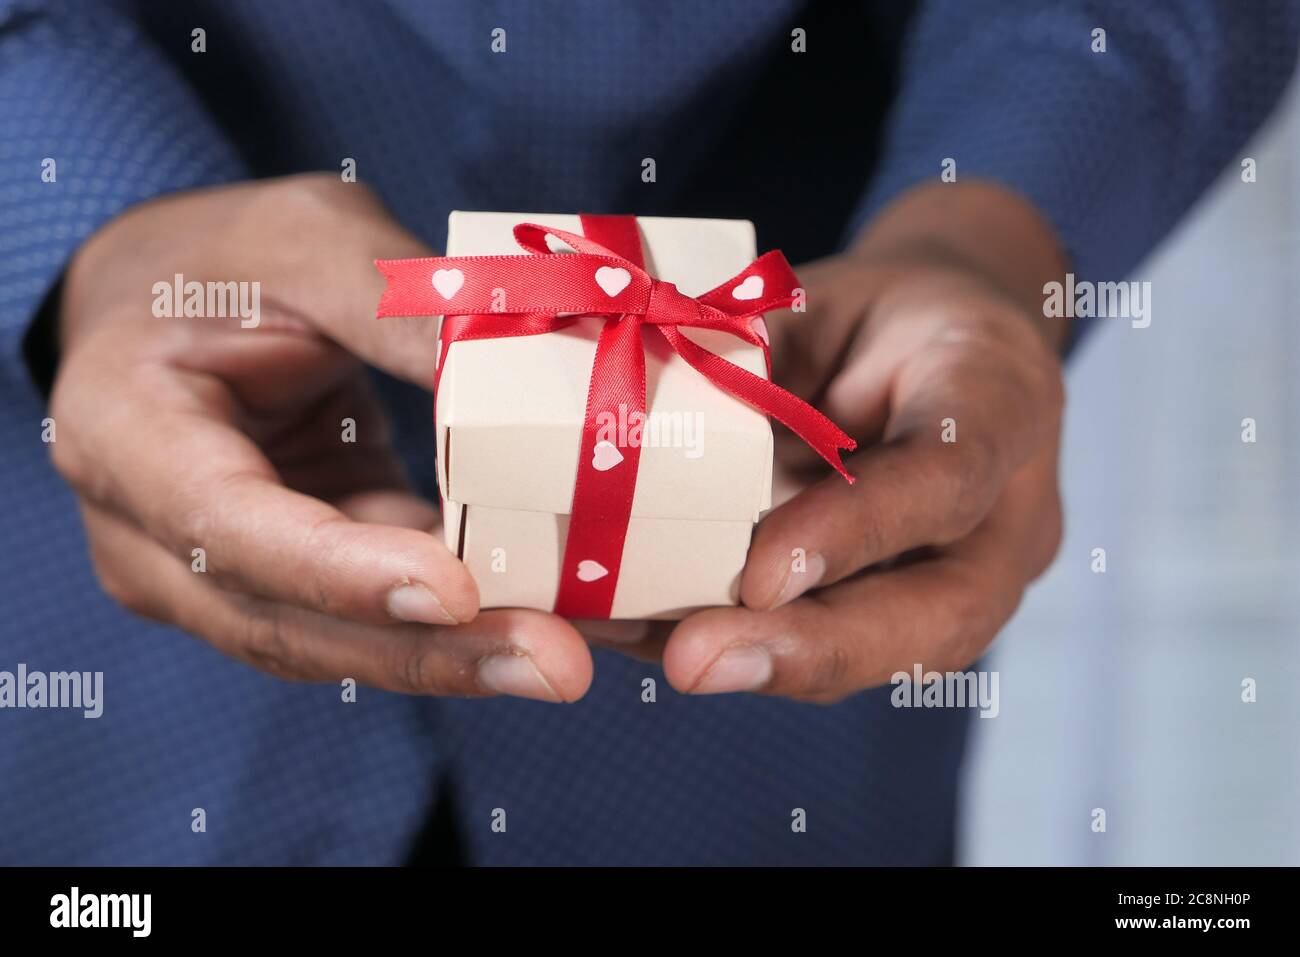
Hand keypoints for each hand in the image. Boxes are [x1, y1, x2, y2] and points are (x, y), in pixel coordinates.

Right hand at [50, 174, 593, 700]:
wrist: (169, 300)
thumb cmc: (223, 256)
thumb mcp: (308, 240)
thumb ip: (400, 306)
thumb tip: (532, 380)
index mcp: (125, 432)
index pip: (227, 527)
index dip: (341, 572)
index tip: (455, 592)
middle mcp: (153, 535)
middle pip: (290, 624)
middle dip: (429, 652)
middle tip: (557, 666)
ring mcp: (220, 575)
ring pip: (341, 643)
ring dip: (464, 655)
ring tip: (577, 655)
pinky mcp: (295, 580)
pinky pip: (380, 617)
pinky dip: (470, 622)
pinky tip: (560, 620)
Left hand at [657, 183, 1068, 700]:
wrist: (935, 342)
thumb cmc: (876, 315)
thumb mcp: (820, 299)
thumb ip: (755, 362)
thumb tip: (636, 425)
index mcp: (1000, 395)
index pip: (947, 476)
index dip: (854, 532)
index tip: (760, 578)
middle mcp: (1007, 508)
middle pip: (942, 613)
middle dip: (814, 651)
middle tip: (696, 661)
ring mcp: (971, 570)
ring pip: (893, 649)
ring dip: (769, 662)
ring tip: (663, 657)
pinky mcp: (916, 605)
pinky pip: (843, 641)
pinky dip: (746, 648)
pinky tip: (658, 642)